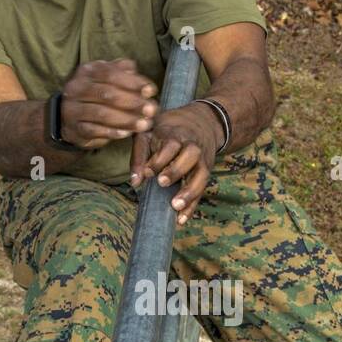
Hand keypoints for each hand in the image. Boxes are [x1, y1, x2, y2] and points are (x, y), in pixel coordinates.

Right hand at [60, 58, 158, 149]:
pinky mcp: (74, 128)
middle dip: (133, 102)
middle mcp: (77, 88)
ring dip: (126, 120)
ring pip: (101, 113)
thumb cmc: (96, 95)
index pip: (111, 73)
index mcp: (87, 71)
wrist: (69, 117)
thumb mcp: (107, 79)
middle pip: (107, 93)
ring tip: (144, 124)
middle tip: (151, 110)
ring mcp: (73, 109)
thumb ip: (123, 74)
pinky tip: (127, 133)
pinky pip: (94, 130)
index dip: (133, 82)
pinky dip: (112, 132)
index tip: (151, 90)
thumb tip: (140, 77)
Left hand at [129, 103, 220, 224]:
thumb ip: (140, 155)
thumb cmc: (168, 129)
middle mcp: (193, 146)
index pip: (171, 145)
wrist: (203, 122)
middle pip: (191, 155)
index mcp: (177, 134)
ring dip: (190, 191)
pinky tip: (181, 219)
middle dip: (177, 170)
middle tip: (162, 183)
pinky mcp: (206, 173)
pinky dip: (192, 205)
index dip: (160, 158)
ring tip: (175, 206)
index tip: (148, 172)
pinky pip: (202, 190)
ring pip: (201, 175)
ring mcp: (202, 160)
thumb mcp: (149, 132)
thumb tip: (135, 182)